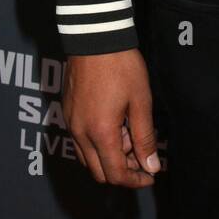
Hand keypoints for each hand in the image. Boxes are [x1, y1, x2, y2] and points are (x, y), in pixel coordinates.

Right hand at [62, 49, 161, 185]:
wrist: (95, 38)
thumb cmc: (122, 67)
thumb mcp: (140, 101)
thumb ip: (145, 137)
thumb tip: (151, 166)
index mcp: (101, 133)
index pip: (116, 174)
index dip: (135, 181)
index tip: (151, 175)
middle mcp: (81, 134)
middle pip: (99, 173)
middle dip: (123, 171)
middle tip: (143, 155)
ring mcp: (71, 124)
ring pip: (89, 159)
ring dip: (109, 158)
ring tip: (130, 135)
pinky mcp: (67, 113)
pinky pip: (81, 142)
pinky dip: (98, 144)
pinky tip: (114, 125)